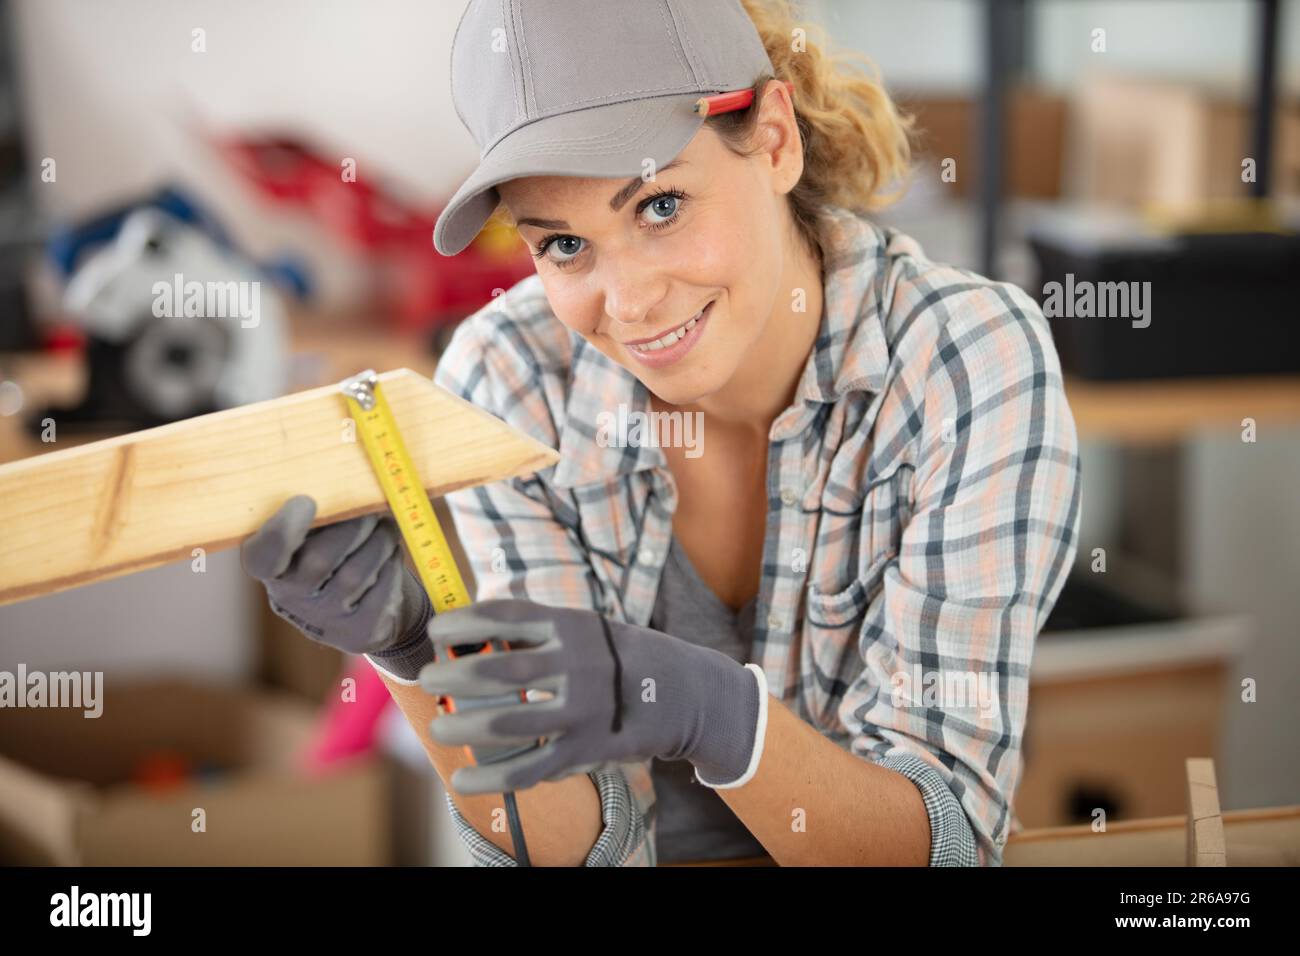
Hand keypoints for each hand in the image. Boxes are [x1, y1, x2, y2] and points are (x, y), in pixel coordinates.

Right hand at [240, 495, 432, 671]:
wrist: (364, 610)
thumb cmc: (334, 554)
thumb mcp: (313, 536)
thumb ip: (317, 514)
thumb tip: (339, 474)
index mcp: (269, 568)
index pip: (263, 556)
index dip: (282, 530)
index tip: (306, 501)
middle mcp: (290, 599)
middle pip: (320, 559)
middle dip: (353, 527)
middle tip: (372, 511)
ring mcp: (325, 621)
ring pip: (356, 573)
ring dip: (378, 542)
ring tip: (386, 529)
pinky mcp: (359, 633)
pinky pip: (382, 591)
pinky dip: (392, 565)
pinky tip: (391, 556)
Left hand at [417, 599, 763, 794]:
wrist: (683, 692)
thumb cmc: (621, 655)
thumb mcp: (588, 628)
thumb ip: (540, 632)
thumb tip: (472, 637)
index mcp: (573, 626)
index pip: (507, 617)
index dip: (464, 622)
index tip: (436, 631)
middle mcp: (577, 664)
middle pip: (498, 670)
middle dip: (452, 675)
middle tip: (429, 679)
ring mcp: (582, 710)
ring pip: (505, 722)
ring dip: (461, 726)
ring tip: (439, 727)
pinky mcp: (586, 749)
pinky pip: (528, 769)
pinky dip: (489, 777)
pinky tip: (463, 779)